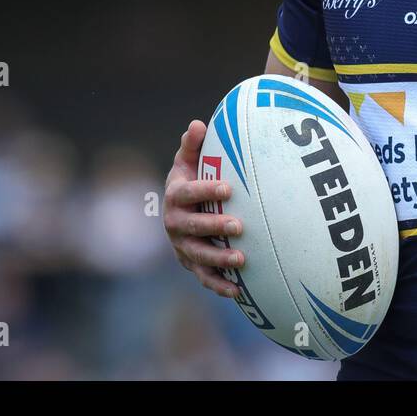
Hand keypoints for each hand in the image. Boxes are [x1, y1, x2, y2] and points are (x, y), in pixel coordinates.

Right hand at [163, 119, 245, 298]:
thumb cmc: (191, 181)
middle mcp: (175, 224)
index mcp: (175, 196)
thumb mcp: (187, 162)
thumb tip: (198, 124)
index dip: (205, 190)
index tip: (227, 188)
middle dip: (214, 227)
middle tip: (238, 225)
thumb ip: (191, 146)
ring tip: (241, 259)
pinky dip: (219, 286)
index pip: (188, 193)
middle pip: (193, 227)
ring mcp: (183, 247)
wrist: (180, 212)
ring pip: (198, 256)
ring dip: (218, 260)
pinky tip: (239, 290)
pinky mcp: (192, 265)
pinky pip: (204, 278)